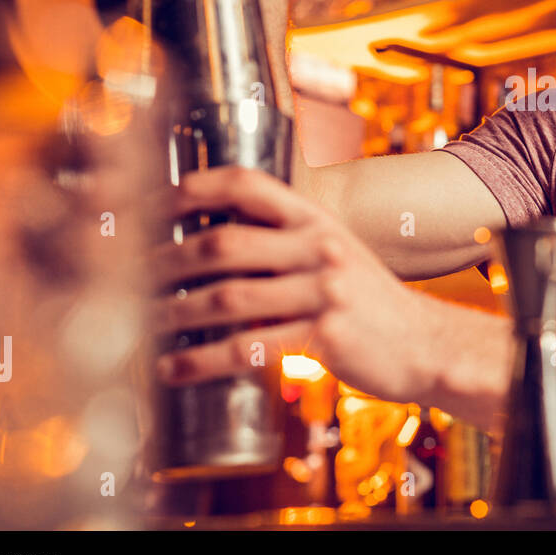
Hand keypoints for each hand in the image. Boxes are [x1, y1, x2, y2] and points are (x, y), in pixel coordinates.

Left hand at [150, 165, 440, 403]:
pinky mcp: (324, 337)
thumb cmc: (371, 303)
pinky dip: (201, 361)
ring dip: (174, 312)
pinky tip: (174, 369)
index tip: (152, 203)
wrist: (427, 344)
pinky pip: (248, 347)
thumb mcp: (336, 255)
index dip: (196, 187)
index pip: (249, 185)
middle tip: (128, 275)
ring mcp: (323, 292)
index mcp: (318, 221)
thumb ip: (287, 244)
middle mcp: (319, 248)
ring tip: (141, 323)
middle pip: (225, 242)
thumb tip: (214, 244)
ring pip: (229, 297)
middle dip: (167, 259)